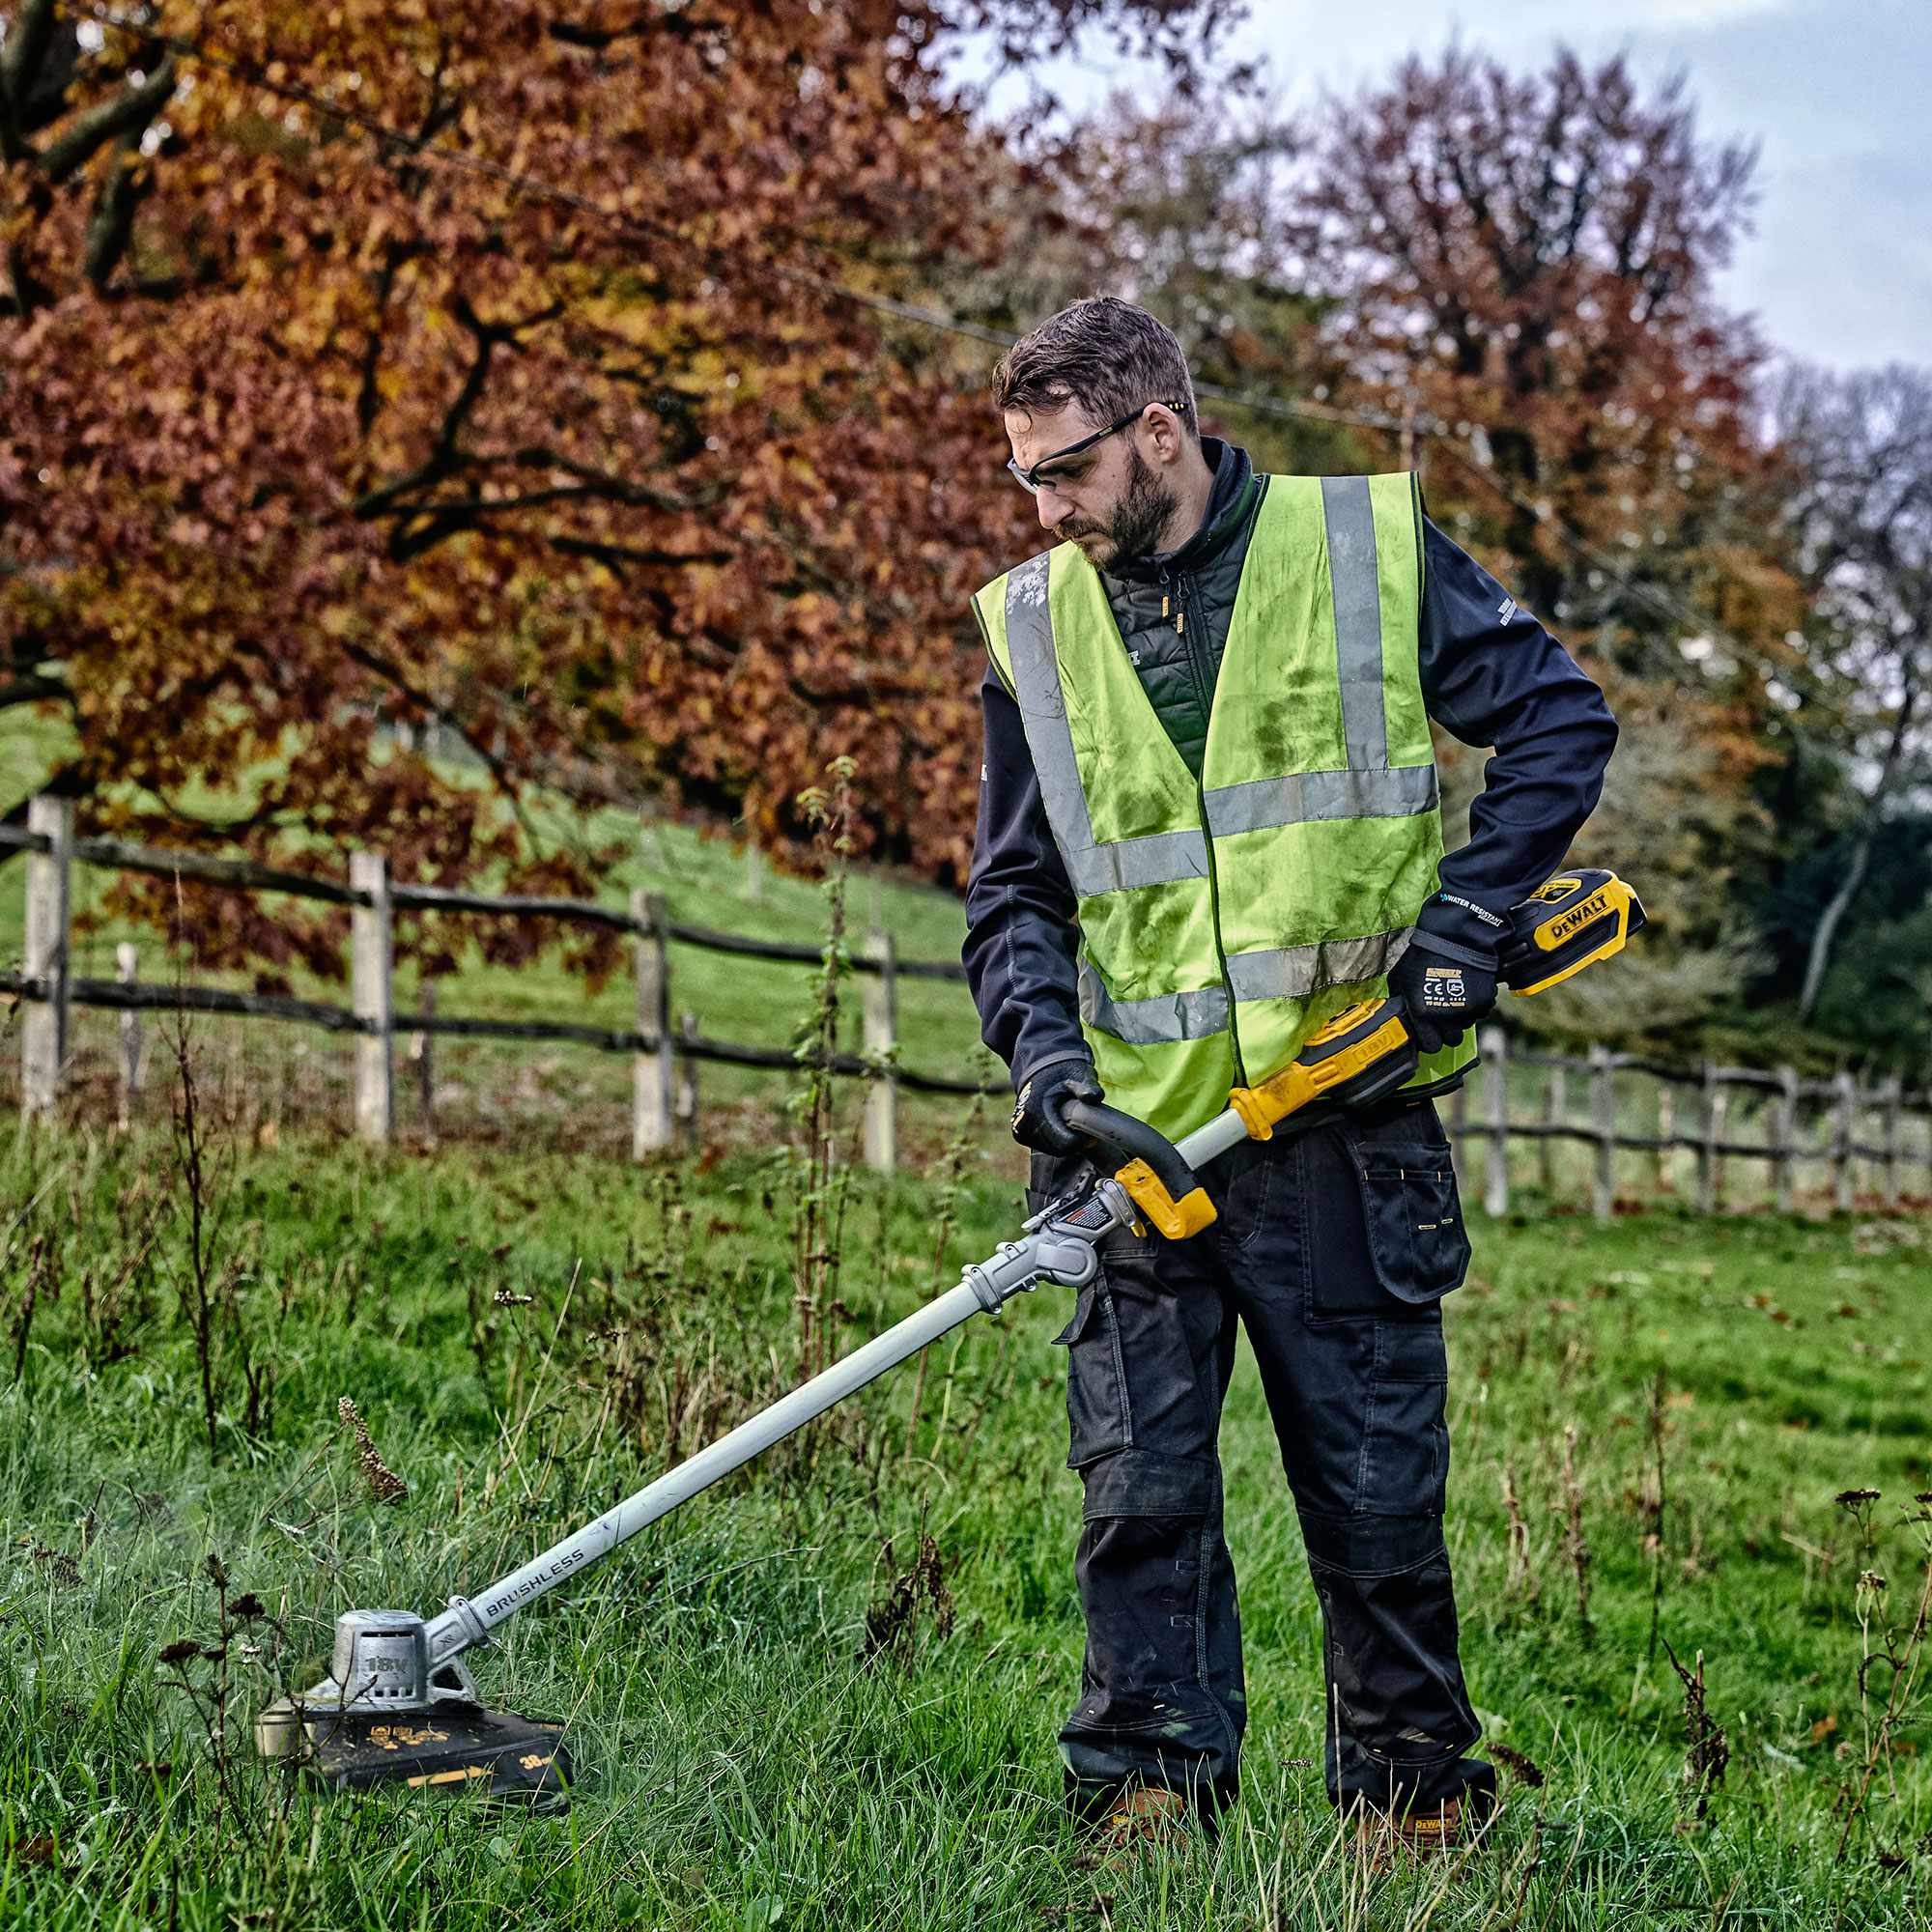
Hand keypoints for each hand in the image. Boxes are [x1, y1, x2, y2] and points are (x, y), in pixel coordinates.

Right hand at [1010, 1056, 1103, 1155]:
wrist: (1039, 1068)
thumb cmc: (1061, 1073)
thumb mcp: (1079, 1076)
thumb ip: (1088, 1088)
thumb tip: (1093, 1097)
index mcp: (1036, 1112)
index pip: (1065, 1143)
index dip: (1082, 1140)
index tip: (1091, 1131)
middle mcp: (1024, 1125)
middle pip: (1059, 1149)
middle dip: (1074, 1141)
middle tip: (1084, 1126)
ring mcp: (1020, 1131)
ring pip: (1052, 1150)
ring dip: (1065, 1141)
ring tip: (1071, 1122)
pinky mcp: (1020, 1135)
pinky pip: (1045, 1146)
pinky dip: (1055, 1140)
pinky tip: (1060, 1125)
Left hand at [1388, 897, 1500, 1055]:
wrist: (1454, 937)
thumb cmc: (1423, 956)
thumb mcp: (1399, 979)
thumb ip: (1399, 1002)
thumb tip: (1398, 1017)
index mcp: (1422, 1013)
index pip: (1430, 1046)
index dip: (1430, 1040)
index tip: (1429, 1033)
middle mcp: (1445, 1015)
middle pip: (1452, 1040)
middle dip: (1448, 1031)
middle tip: (1443, 1015)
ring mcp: (1467, 1008)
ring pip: (1467, 1026)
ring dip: (1461, 1016)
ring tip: (1453, 995)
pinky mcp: (1485, 1000)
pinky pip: (1481, 1012)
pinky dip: (1475, 1004)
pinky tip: (1466, 988)